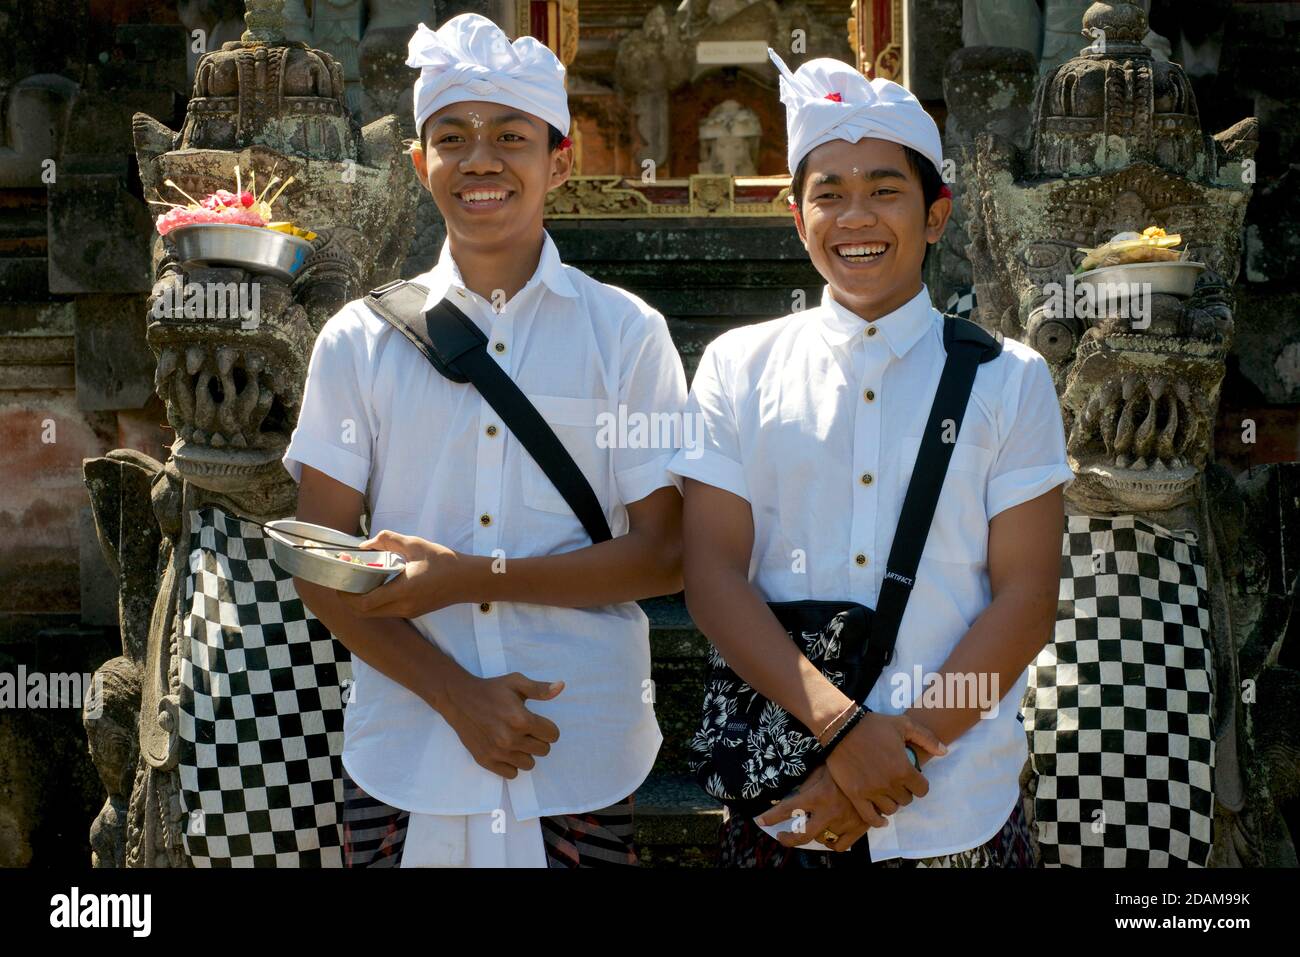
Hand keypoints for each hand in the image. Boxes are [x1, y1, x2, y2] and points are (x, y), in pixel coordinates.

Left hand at [335, 530, 478, 618]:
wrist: (467, 579)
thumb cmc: (444, 560)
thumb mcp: (415, 544)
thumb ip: (388, 540)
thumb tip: (365, 544)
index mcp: (402, 591)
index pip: (364, 603)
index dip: (346, 594)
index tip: (340, 577)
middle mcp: (402, 607)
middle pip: (364, 612)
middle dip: (348, 599)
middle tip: (344, 579)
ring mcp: (407, 612)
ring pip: (373, 613)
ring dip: (361, 600)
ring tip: (359, 579)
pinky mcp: (411, 612)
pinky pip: (385, 610)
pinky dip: (374, 600)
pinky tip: (377, 582)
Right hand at [440, 670, 563, 778]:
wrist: (459, 699)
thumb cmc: (491, 690)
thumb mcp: (517, 683)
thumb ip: (540, 689)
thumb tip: (561, 687)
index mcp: (521, 720)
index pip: (553, 735)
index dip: (548, 728)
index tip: (538, 722)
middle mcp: (511, 739)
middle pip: (543, 751)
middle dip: (538, 740)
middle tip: (525, 730)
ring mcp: (498, 752)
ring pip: (529, 764)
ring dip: (526, 753)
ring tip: (516, 739)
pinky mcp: (486, 761)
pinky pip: (511, 774)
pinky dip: (512, 764)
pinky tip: (506, 750)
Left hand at [754, 765, 879, 851]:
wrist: (876, 767)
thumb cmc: (844, 764)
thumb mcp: (821, 768)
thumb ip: (807, 783)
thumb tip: (791, 794)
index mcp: (817, 795)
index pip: (786, 809)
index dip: (770, 817)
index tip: (759, 820)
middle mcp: (829, 812)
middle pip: (802, 836)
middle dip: (788, 838)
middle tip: (782, 835)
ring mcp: (845, 823)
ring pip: (822, 840)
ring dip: (816, 834)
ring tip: (815, 824)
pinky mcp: (859, 828)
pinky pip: (840, 845)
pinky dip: (833, 841)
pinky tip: (831, 832)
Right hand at [824, 711, 946, 824]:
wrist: (841, 728)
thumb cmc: (873, 725)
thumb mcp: (903, 724)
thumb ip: (927, 738)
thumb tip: (945, 752)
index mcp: (903, 769)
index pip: (922, 790)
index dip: (919, 785)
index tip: (913, 779)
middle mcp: (889, 783)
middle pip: (906, 800)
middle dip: (905, 792)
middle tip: (897, 783)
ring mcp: (872, 791)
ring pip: (891, 809)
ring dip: (892, 803)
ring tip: (887, 794)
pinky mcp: (856, 795)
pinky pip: (871, 818)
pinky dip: (878, 820)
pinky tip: (881, 817)